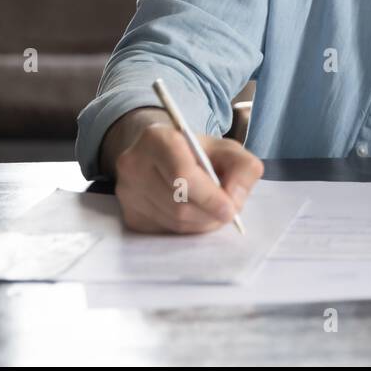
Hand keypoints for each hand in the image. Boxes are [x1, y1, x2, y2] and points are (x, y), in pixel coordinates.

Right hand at [113, 121, 263, 233]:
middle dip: (210, 213)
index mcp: (157, 138)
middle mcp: (133, 164)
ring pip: (173, 222)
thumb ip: (243, 168)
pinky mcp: (129, 215)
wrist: (163, 157)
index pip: (182, 175)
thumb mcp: (227, 150)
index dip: (210, 196)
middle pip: (179, 204)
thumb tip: (234, 200)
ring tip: (213, 211)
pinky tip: (194, 214)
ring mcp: (127, 192)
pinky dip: (188, 229)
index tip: (230, 209)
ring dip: (201, 223)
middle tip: (228, 212)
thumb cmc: (199, 153)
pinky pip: (165, 231)